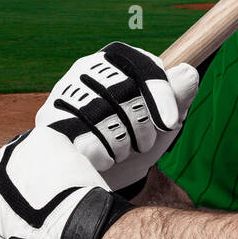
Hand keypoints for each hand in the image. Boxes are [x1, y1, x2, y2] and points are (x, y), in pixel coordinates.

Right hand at [35, 42, 198, 191]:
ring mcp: (63, 92)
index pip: (139, 63)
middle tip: (146, 143)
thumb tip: (188, 73)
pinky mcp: (49, 120)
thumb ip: (178, 97)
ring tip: (123, 151)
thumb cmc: (135, 141)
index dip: (158, 92)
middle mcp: (86, 69)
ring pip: (99, 112)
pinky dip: (100, 154)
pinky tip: (103, 160)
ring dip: (120, 141)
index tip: (170, 122)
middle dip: (140, 122)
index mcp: (117, 59)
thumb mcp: (164, 121)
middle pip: (120, 88)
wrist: (101, 178)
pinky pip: (80, 135)